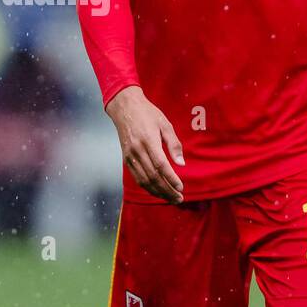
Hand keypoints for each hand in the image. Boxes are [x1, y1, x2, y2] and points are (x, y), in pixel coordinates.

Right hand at [106, 85, 185, 201]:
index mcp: (148, 141)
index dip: (171, 178)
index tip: (181, 187)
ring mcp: (130, 156)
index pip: (161, 165)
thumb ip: (174, 144)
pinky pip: (137, 177)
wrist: (125, 108)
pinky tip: (157, 191)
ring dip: (158, 192)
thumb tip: (181, 164)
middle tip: (179, 199)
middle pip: (152, 176)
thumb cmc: (148, 114)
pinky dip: (147, 187)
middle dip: (166, 190)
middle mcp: (137, 150)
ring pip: (144, 179)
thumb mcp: (165, 125)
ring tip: (171, 198)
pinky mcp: (126, 158)